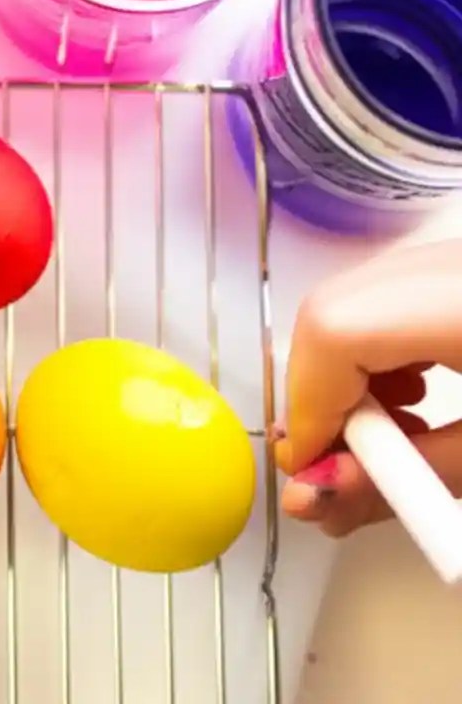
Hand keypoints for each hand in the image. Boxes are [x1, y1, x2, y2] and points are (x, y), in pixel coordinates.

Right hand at [275, 240, 461, 537]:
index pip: (335, 330)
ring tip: (391, 433)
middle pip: (331, 309)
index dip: (310, 406)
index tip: (319, 466)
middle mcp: (450, 265)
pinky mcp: (455, 271)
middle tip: (343, 457)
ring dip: (347, 374)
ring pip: (354, 301)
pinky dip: (380, 351)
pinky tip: (416, 395)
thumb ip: (407, 482)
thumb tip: (314, 497)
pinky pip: (388, 298)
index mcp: (460, 304)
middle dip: (317, 392)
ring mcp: (452, 260)